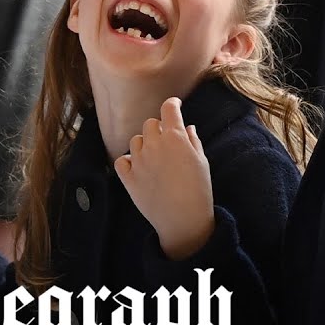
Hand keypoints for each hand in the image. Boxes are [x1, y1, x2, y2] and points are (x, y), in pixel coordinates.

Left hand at [114, 97, 214, 260]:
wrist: (183, 220)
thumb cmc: (199, 190)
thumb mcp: (202, 161)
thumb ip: (192, 140)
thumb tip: (186, 127)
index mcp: (175, 138)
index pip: (169, 109)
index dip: (172, 104)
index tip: (174, 105)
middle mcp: (154, 145)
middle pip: (150, 123)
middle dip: (159, 128)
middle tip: (167, 139)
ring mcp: (139, 161)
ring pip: (135, 140)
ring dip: (144, 144)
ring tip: (154, 157)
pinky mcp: (129, 178)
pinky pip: (122, 161)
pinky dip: (128, 161)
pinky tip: (138, 167)